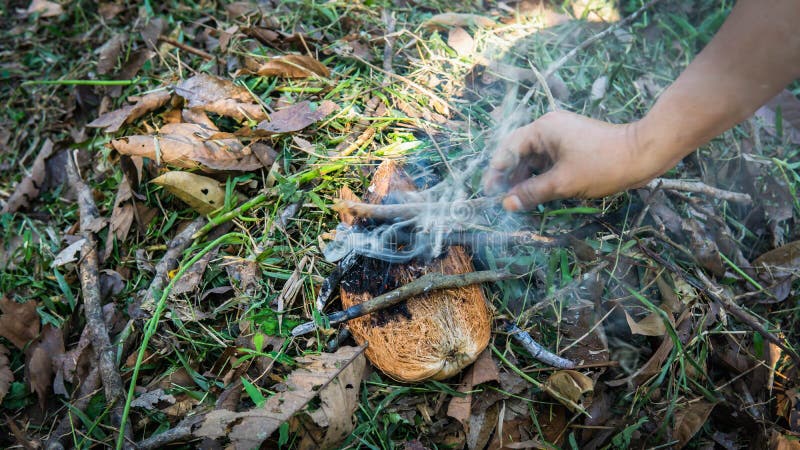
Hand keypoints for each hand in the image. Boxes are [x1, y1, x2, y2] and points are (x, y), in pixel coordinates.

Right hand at [483, 111, 658, 211]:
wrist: (643, 154)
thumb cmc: (603, 164)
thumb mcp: (563, 183)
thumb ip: (532, 193)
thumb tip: (507, 204)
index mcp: (543, 129)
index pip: (509, 149)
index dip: (497, 172)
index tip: (490, 192)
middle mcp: (548, 129)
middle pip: (518, 153)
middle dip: (508, 178)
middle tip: (500, 200)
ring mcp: (561, 138)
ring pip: (533, 160)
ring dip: (523, 180)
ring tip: (516, 202)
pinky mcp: (571, 148)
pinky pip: (547, 162)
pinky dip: (539, 178)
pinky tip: (535, 195)